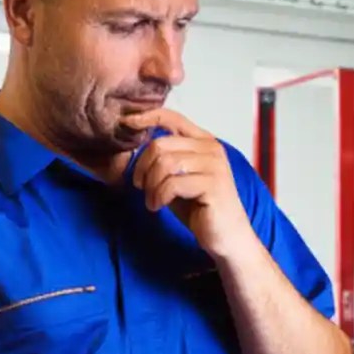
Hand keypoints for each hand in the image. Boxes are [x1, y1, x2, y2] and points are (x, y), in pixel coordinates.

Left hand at [121, 110, 254, 258]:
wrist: (227, 237)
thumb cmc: (199, 208)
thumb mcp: (177, 178)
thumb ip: (163, 160)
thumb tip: (134, 145)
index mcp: (204, 141)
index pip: (173, 118)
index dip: (147, 117)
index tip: (127, 123)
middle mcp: (212, 148)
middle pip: (161, 144)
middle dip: (143, 167)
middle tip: (141, 186)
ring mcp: (214, 165)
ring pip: (165, 163)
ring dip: (151, 185)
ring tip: (152, 200)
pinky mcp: (213, 185)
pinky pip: (172, 184)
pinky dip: (159, 197)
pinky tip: (158, 206)